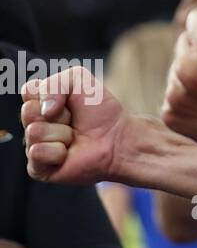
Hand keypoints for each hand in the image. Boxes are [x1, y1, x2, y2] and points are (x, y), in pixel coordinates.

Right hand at [21, 67, 126, 185]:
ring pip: (34, 132)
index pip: (28, 90)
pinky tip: (68, 153)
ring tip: (74, 136)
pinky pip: (36, 152)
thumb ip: (54, 83)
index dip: (50, 92)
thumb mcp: (79, 80)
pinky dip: (57, 151)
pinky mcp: (38, 167)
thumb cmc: (100, 110)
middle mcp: (34, 124)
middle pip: (28, 111)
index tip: (68, 100)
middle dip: (59, 113)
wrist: (117, 138)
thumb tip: (44, 110)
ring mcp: (35, 145)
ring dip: (62, 132)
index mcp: (41, 102)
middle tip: (73, 119)